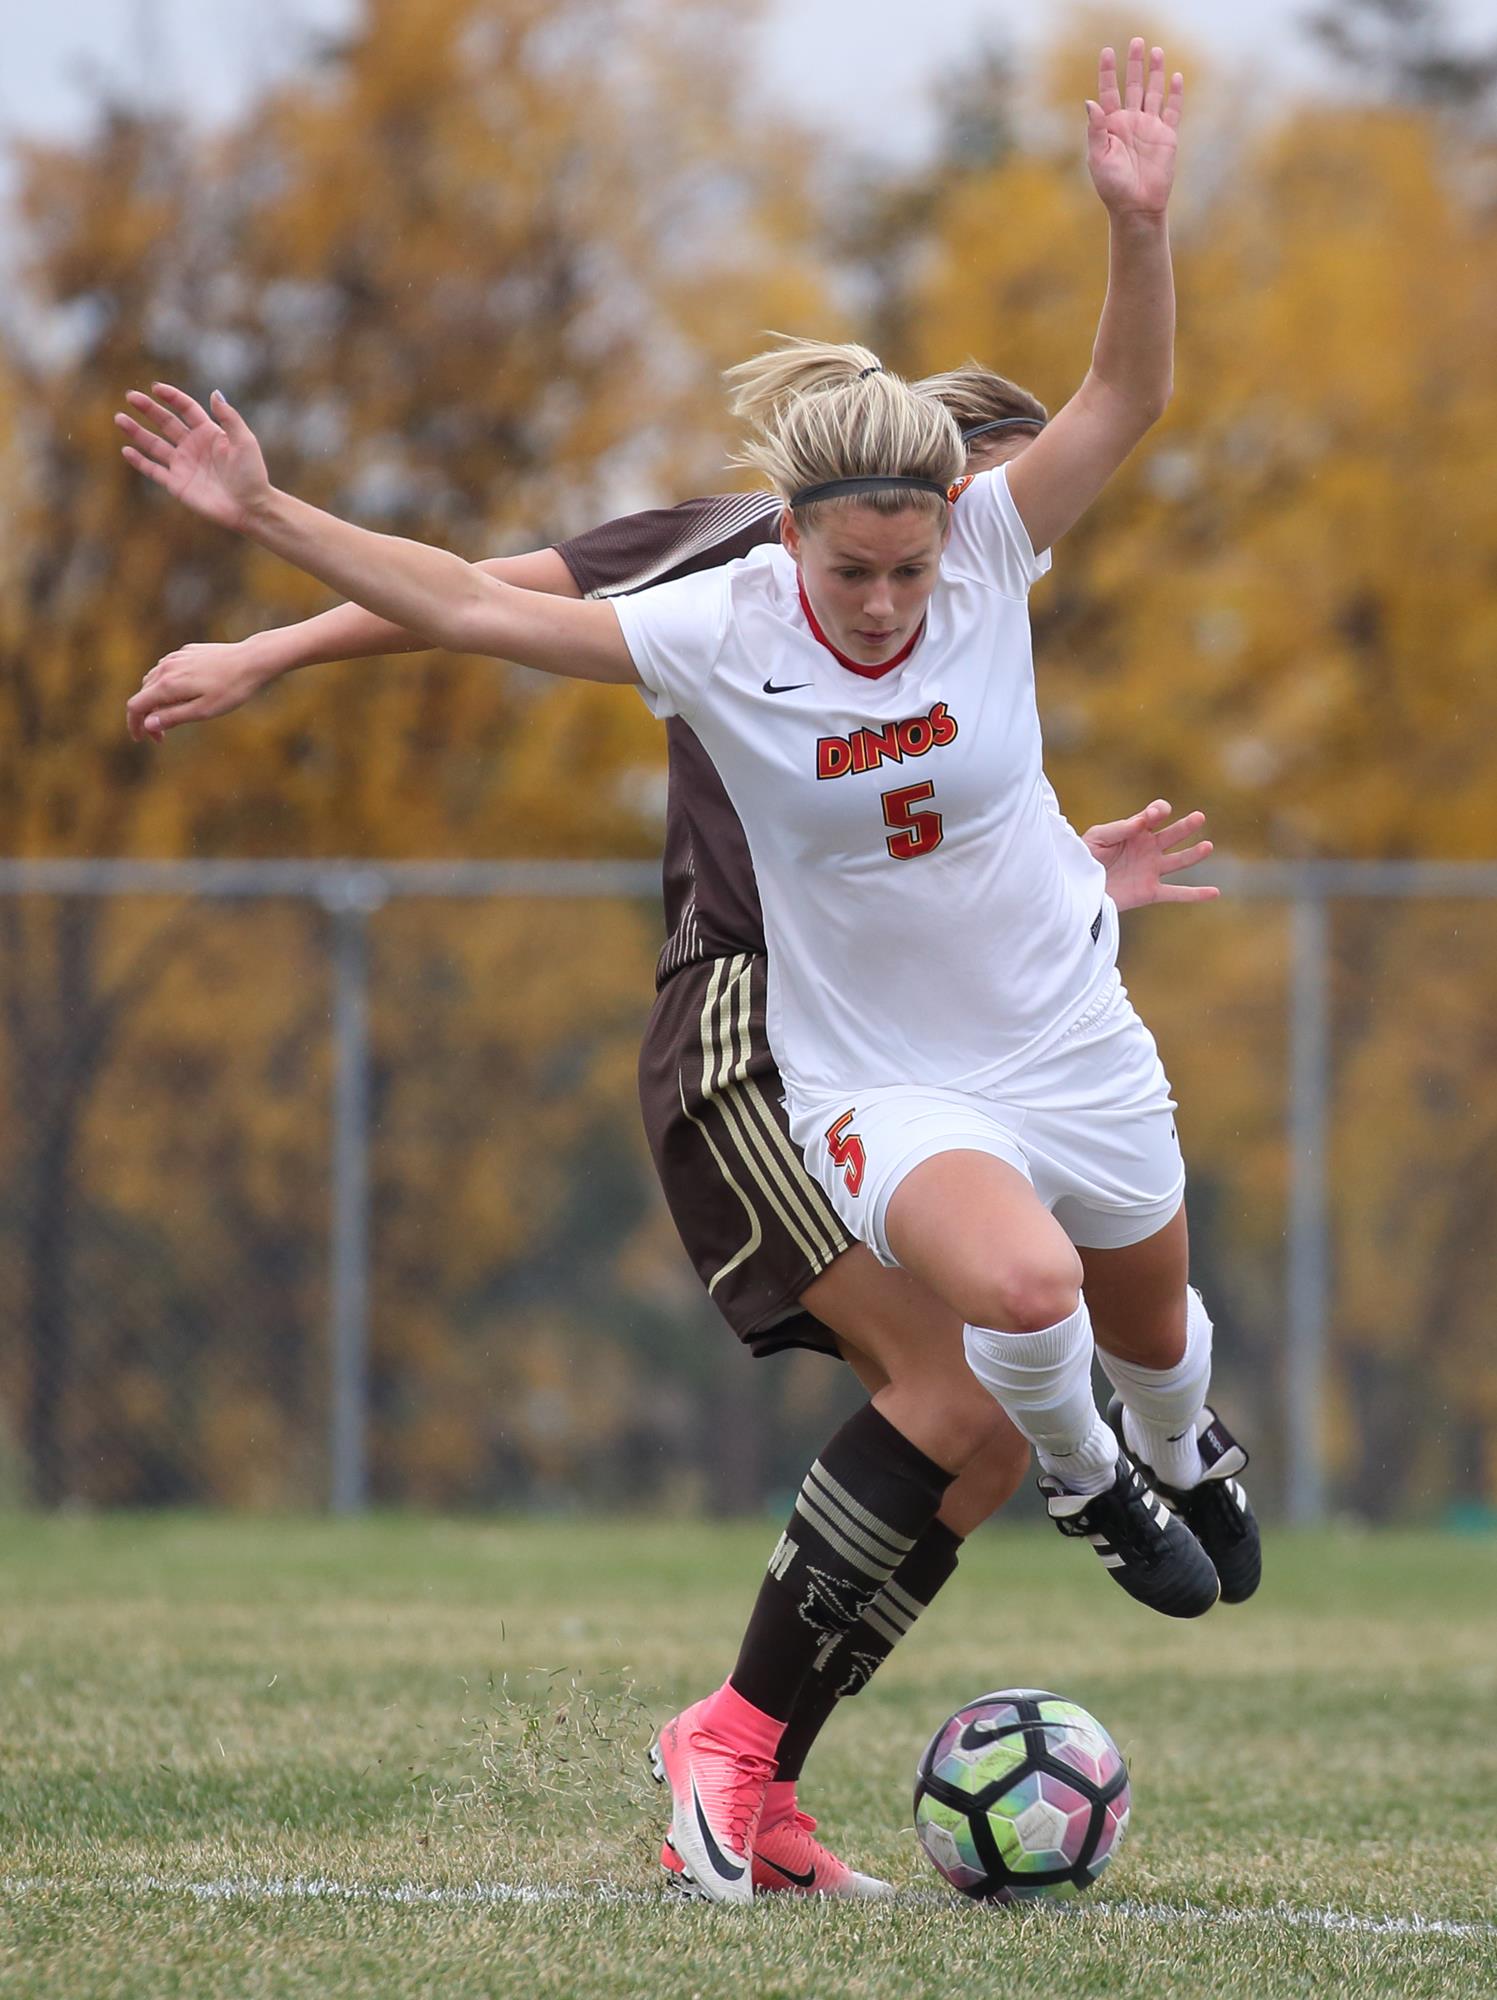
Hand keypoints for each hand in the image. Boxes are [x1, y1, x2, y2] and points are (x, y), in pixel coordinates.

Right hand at [114, 384, 270, 532]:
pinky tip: (127, 450)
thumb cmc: (252, 474)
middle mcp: (193, 446)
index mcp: (209, 433)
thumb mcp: (244, 441)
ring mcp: (183, 465)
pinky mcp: (177, 484)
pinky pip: (154, 470)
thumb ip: (229, 418)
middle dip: (148, 409)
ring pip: (154, 444)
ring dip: (137, 432)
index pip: (186, 409)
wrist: (250, 508)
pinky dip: (140, 461)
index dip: (172, 397)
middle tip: (131, 396)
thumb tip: (215, 393)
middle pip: (166, 422)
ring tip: (120, 418)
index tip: (156, 388)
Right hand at [125, 638, 280, 743]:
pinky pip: (166, 670)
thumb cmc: (230, 689)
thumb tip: (147, 724)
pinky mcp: (186, 652)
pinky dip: (165, 685)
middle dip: (147, 716)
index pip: (136, 705)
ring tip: (172, 716)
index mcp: (167, 684)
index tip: (140, 739)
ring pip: (153, 681)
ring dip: (155, 700)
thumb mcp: (202, 711)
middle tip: (162, 737)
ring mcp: (175, 657)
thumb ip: (172, 717)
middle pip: (143, 694)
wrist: (251, 660)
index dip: (134, 724)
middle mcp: (166, 667)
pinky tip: (181, 695)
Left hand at [1083, 799, 1217, 913]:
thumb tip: (1144, 820)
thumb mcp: (1097, 838)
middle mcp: (1148, 849)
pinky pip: (1176, 893)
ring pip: (1179, 861)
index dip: (1157, 812)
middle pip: (1173, 834)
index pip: (1155, 815)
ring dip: (1194, 854)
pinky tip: (1215, 893)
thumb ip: (1120, 828)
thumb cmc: (1084, 858)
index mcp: (1136, 831)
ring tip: (1208, 846)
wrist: (1076, 888)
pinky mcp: (1149, 891)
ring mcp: (1151, 870)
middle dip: (1186, 826)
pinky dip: (1196, 894)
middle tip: (1199, 817)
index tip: (1151, 817)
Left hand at [1086, 40, 1182, 217]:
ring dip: (1155, 72)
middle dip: (1134, 64)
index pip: (1109, 92)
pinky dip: (1175, 94)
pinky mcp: (1166, 136)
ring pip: (1153, 93)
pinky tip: (1176, 77)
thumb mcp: (1098, 158)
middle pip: (1133, 85)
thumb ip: (1096, 129)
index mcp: (1111, 126)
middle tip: (1136, 41)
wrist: (1136, 206)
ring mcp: (1149, 127)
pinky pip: (1172, 110)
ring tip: (1157, 51)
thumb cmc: (1113, 186)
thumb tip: (1089, 101)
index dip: (1108, 72)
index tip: (1107, 52)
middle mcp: (1130, 122)